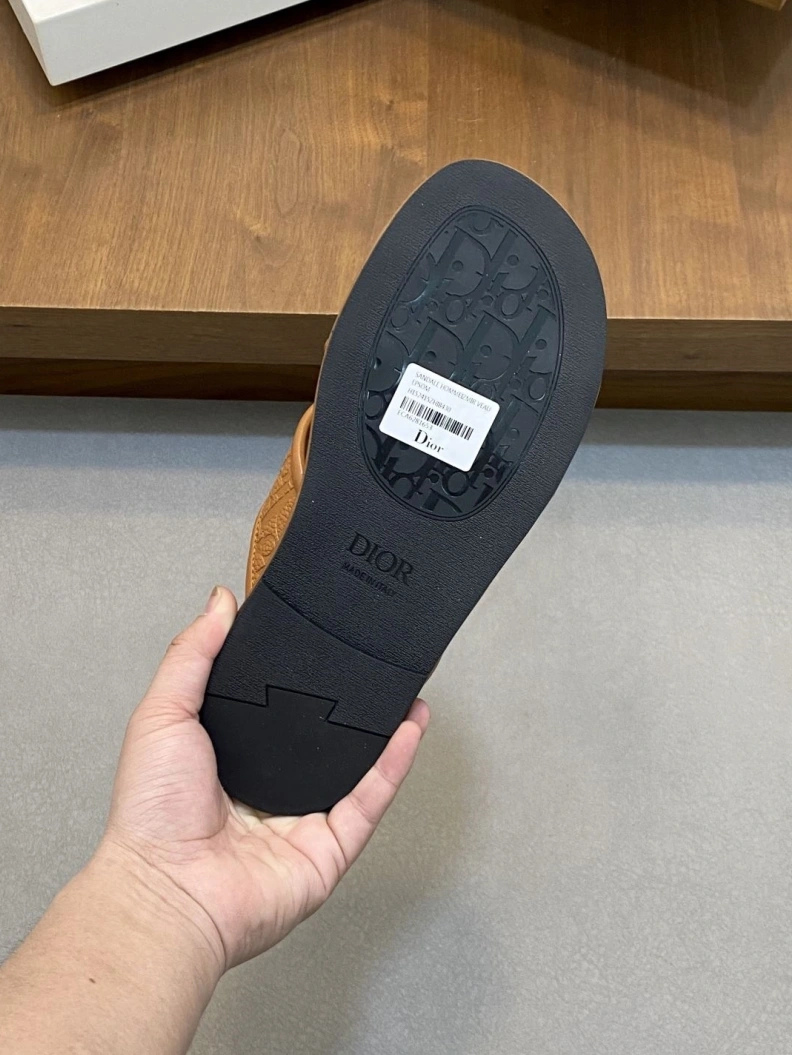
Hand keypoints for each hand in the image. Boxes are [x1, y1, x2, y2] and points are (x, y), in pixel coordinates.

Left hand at [101, 586, 428, 973]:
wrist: (166, 889)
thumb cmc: (151, 814)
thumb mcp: (163, 713)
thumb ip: (193, 655)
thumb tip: (220, 603)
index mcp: (230, 758)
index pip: (274, 709)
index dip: (299, 677)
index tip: (320, 641)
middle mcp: (269, 790)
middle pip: (320, 740)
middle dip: (350, 706)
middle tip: (372, 665)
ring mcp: (302, 820)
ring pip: (356, 768)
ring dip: (385, 732)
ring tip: (407, 690)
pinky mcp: (329, 848)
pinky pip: (370, 800)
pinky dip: (394, 765)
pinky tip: (410, 728)